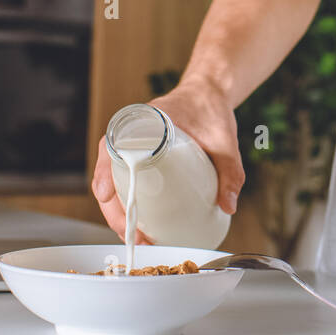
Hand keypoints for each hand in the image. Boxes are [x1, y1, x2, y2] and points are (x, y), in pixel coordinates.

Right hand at [90, 76, 245, 242]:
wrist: (210, 95)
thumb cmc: (211, 110)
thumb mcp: (224, 140)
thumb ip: (231, 172)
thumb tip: (229, 206)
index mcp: (143, 121)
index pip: (112, 145)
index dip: (104, 171)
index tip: (106, 194)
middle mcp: (131, 134)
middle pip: (109, 173)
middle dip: (115, 210)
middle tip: (134, 235)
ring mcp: (134, 148)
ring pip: (114, 182)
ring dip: (120, 212)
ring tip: (139, 238)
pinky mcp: (142, 159)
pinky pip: (127, 181)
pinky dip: (129, 204)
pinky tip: (142, 226)